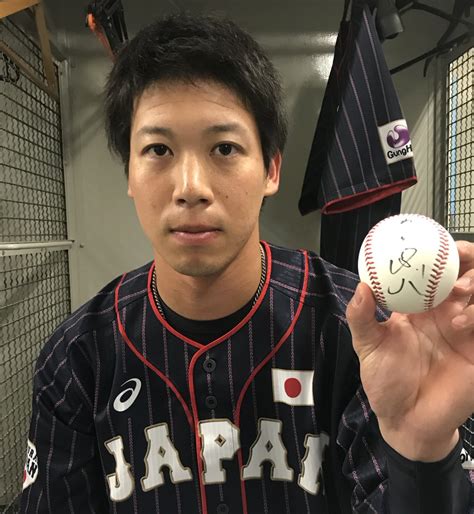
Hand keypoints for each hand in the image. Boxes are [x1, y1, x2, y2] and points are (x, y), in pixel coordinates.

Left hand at [346, 240, 473, 461]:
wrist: (405, 421)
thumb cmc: (385, 382)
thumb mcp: (368, 347)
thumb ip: (361, 317)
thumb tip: (361, 286)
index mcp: (419, 307)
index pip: (433, 271)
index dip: (439, 251)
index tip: (435, 239)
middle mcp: (445, 313)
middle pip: (467, 273)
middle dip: (467, 258)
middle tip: (459, 256)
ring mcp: (467, 330)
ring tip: (460, 292)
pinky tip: (461, 323)